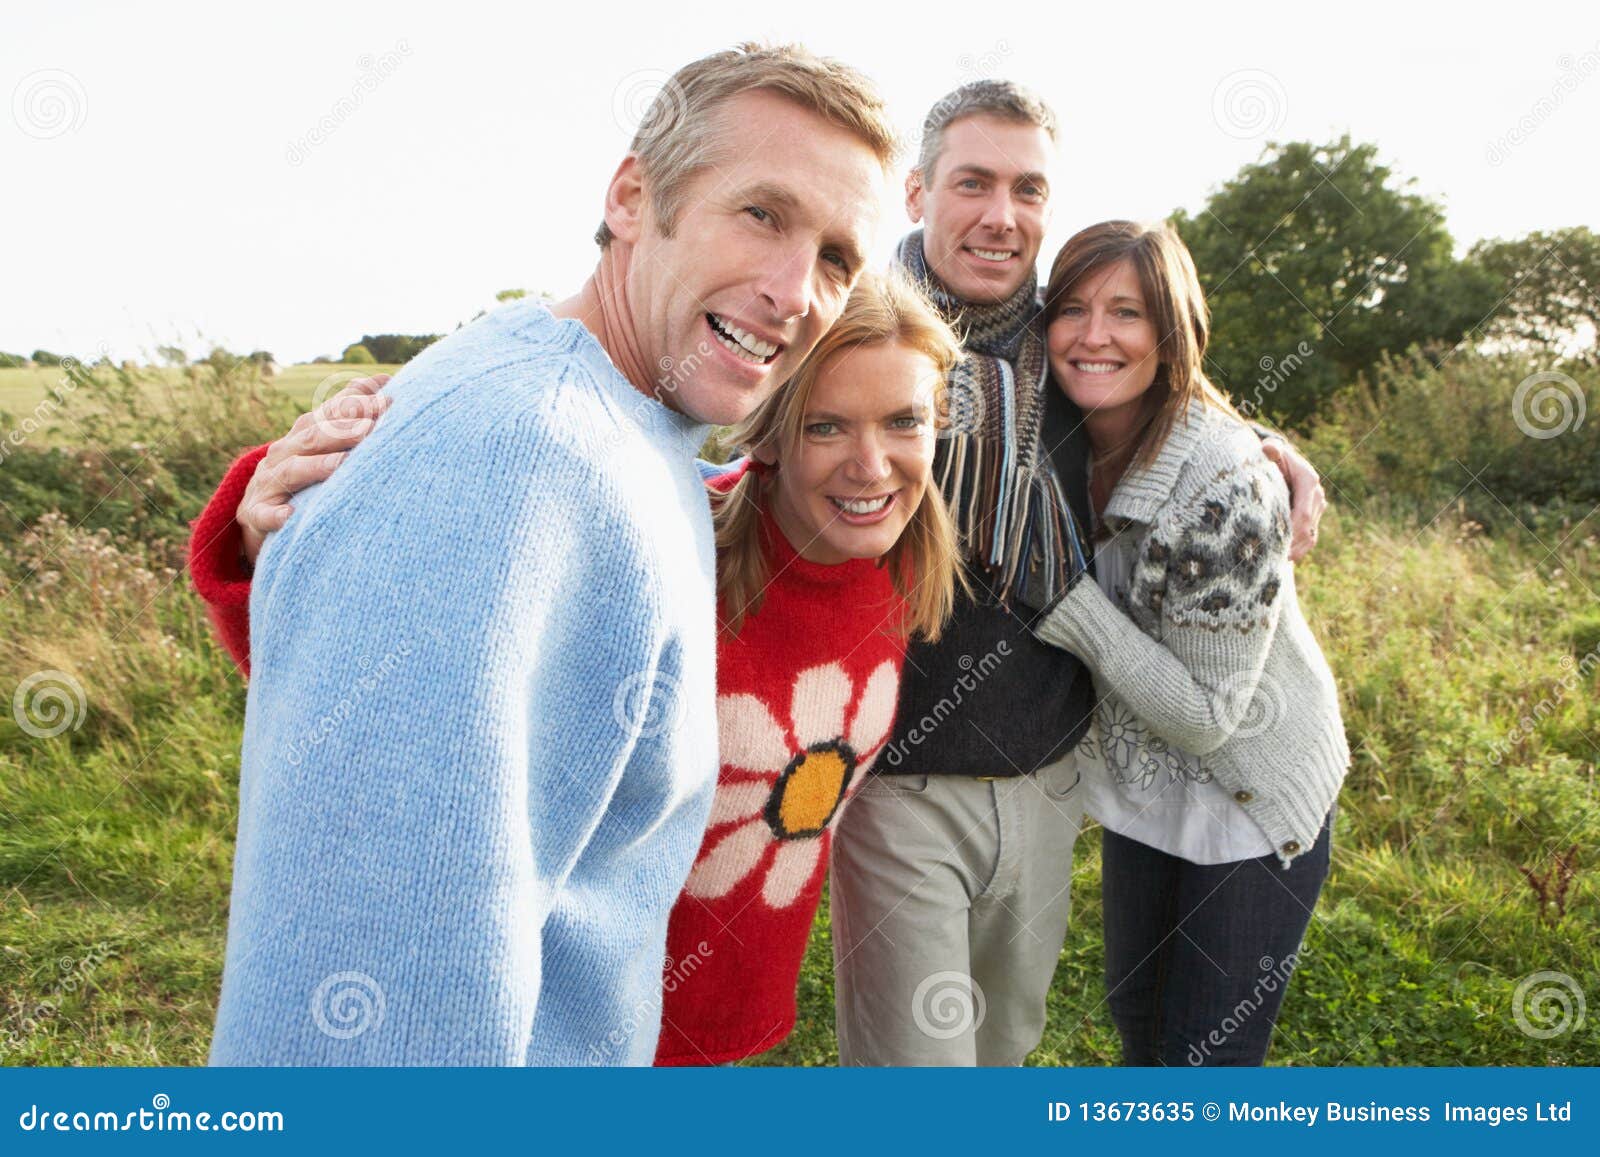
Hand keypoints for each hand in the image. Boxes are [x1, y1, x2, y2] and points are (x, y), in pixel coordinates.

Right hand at [236, 374, 390, 565]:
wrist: (258, 509)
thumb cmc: (303, 468)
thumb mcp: (323, 438)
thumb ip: (350, 409)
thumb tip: (385, 379)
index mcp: (302, 433)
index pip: (329, 414)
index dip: (356, 405)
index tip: (388, 401)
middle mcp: (284, 452)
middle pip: (313, 438)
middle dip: (342, 431)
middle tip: (371, 429)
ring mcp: (268, 482)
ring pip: (291, 471)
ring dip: (316, 466)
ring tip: (341, 464)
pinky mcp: (257, 513)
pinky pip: (264, 514)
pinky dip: (275, 514)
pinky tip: (290, 515)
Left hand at [1260, 437, 1325, 561]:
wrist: (1280, 459)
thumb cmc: (1271, 456)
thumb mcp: (1270, 451)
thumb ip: (1270, 451)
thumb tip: (1270, 450)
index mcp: (1308, 481)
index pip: (1303, 512)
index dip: (1292, 530)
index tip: (1277, 544)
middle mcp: (1316, 496)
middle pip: (1307, 527)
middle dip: (1291, 545)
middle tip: (1274, 559)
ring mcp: (1317, 508)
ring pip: (1310, 536)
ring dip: (1296, 551)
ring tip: (1278, 563)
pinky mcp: (1312, 517)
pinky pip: (1309, 538)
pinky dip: (1298, 550)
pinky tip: (1284, 561)